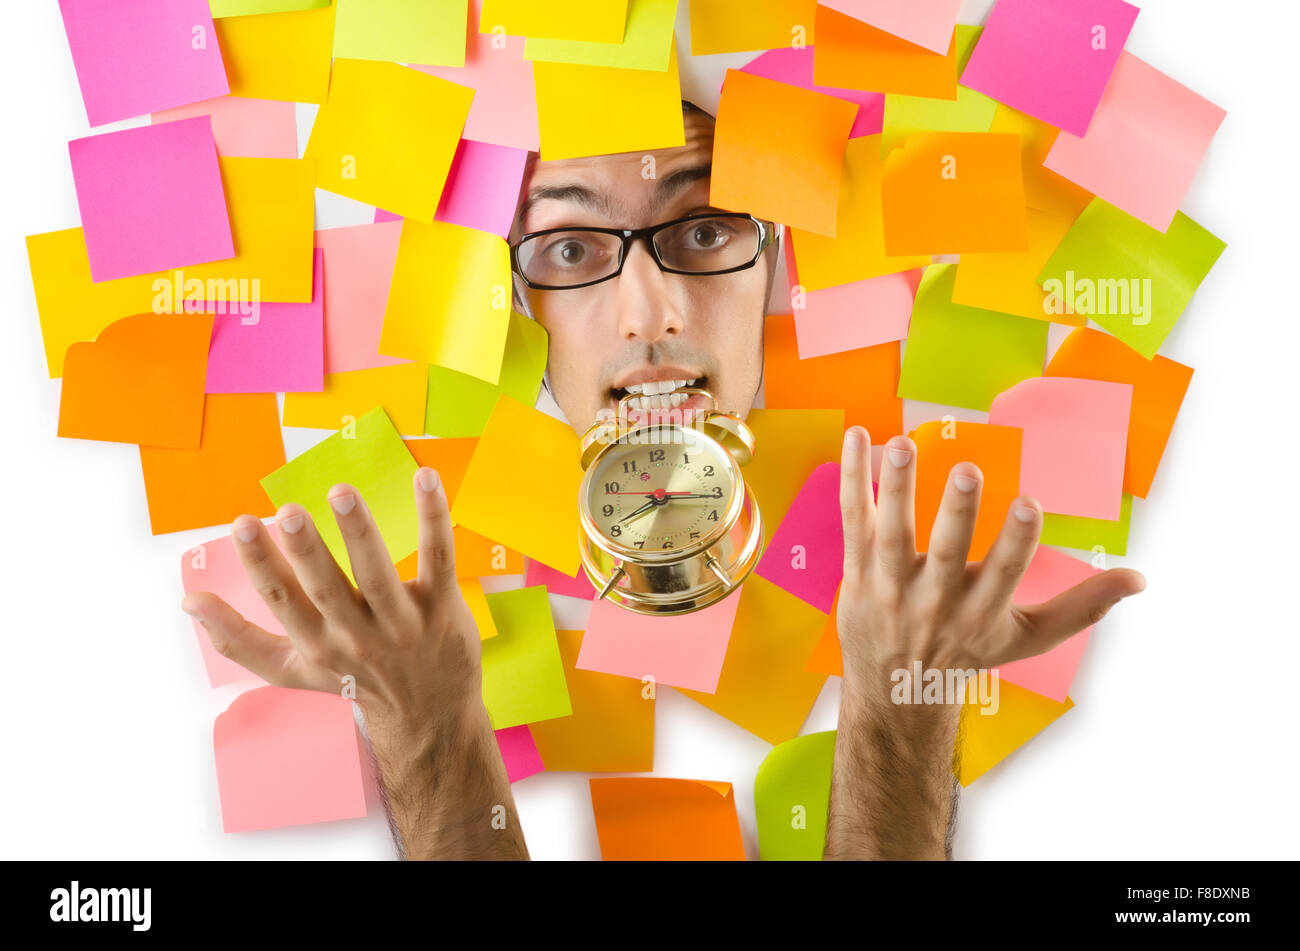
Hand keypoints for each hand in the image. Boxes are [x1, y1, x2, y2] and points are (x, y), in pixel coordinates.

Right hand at [180, 467, 484, 756]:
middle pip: (326, 590)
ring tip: (341, 492)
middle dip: (305, 550)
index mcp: (316, 645)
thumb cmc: (356, 681)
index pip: (282, 600)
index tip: (242, 522)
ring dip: (360, 533)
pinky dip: (433, 518)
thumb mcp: (294, 671)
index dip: (261, 563)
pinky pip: (438, 558)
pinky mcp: (444, 608)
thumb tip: (187, 602)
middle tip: (287, 510)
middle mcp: (357, 637)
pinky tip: (424, 478)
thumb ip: (240, 639)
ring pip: (378, 575)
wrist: (430, 719)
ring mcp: (404, 624)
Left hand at [837, 426, 1145, 687]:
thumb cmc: (968, 654)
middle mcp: (933, 599)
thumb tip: (1140, 579)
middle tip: (968, 472)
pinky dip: (853, 479)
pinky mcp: (857, 570)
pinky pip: (853, 519)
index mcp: (981, 612)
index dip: (1017, 540)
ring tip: (901, 444)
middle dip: (957, 512)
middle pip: (945, 551)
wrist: (895, 693)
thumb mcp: (1027, 638)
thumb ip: (1081, 606)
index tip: (1030, 504)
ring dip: (896, 488)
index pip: (1003, 573)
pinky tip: (857, 436)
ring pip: (891, 533)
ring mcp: (890, 585)